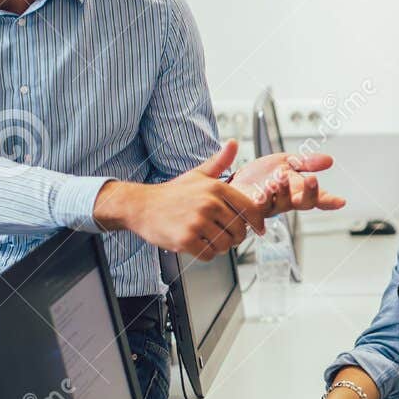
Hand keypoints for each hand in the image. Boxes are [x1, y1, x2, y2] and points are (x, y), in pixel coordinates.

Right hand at [95, 140, 265, 258]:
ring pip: (225, 246)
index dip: (257, 223)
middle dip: (233, 238)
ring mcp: (197, 222)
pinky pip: (209, 255)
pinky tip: (195, 244)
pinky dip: (205, 254)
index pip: (250, 210)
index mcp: (216, 188)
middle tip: (221, 235)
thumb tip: (234, 143)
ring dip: (218, 247)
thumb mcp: (198, 174)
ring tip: (206, 237)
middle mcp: (209, 203)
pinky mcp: (186, 239)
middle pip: (239, 232)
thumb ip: (219, 162)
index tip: (257, 230)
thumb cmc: (172, 193)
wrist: (141, 206)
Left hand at [231, 151, 346, 217]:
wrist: (237, 179)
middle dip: (309, 192)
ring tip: (280, 176)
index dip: (329, 200)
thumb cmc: (264, 174)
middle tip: (312, 179)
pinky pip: (261, 205)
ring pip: (282, 203)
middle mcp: (287, 201)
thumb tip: (330, 160)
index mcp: (298, 191)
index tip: (340, 201)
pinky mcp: (253, 208)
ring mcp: (271, 206)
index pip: (318, 198)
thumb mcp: (288, 162)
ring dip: (284, 189)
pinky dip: (263, 196)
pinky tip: (263, 189)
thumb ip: (307, 162)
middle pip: (304, 203)